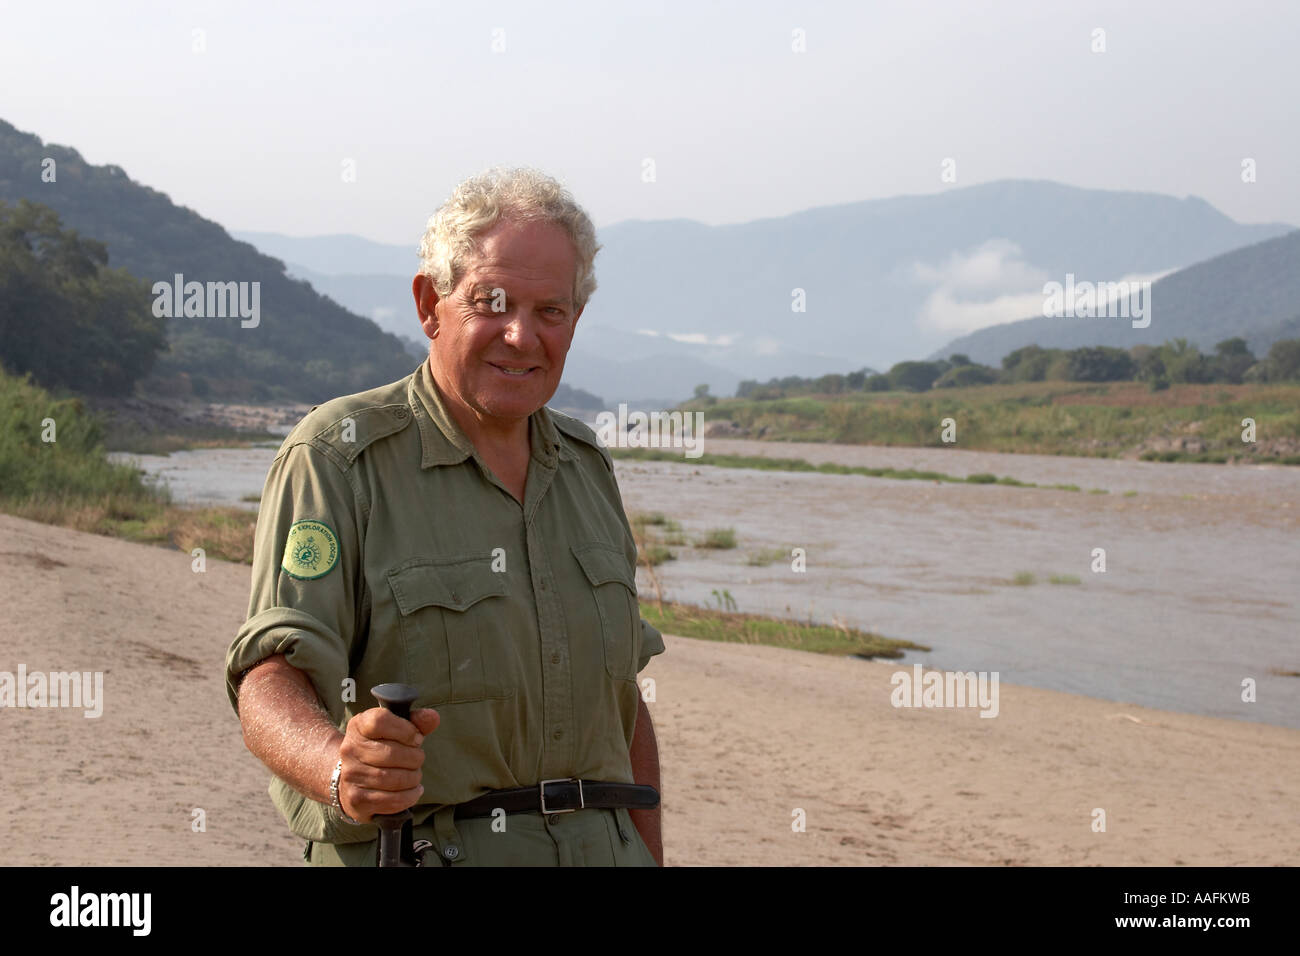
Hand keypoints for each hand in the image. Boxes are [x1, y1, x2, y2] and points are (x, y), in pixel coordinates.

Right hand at [335, 706, 439, 821]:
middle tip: (418, 759)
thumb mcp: (397, 730)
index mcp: (358, 725)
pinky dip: (409, 796)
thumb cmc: (381, 749)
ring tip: (415, 775)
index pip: (380, 721)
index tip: (416, 738)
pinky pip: (391, 800)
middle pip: (391, 753)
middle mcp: (349, 749)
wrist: (353, 778)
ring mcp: (351, 775)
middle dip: (414, 758)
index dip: (406, 730)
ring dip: (413, 778)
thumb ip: (416, 722)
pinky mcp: (356, 799)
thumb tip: (432, 717)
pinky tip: (413, 790)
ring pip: (392, 779)